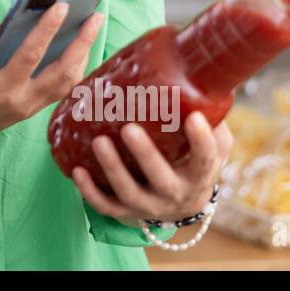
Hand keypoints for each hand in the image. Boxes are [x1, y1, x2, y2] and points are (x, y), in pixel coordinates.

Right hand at [0, 4, 102, 162]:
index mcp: (2, 91)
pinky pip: (60, 89)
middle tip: (96, 16)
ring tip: (90, 30)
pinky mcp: (30, 109)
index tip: (62, 6)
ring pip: (67, 83)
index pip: (31, 55)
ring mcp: (29, 108)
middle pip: (64, 72)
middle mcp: (22, 102)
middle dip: (83, 43)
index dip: (48, 29)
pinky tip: (76, 51)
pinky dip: (73, 69)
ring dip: (82, 56)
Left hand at [71, 110, 232, 226]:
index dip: (201, 141)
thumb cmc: (193, 161)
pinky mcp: (125, 212)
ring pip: (130, 192)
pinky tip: (77, 171)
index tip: (193, 117)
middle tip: (129, 128)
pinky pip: (106, 206)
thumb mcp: (212, 144)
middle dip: (145, 155)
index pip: (204, 160)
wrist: (182, 203)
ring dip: (113, 169)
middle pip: (161, 179)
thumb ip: (212, 119)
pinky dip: (90, 192)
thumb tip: (204, 79)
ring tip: (99, 141)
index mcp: (198, 175)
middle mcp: (175, 194)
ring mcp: (149, 205)